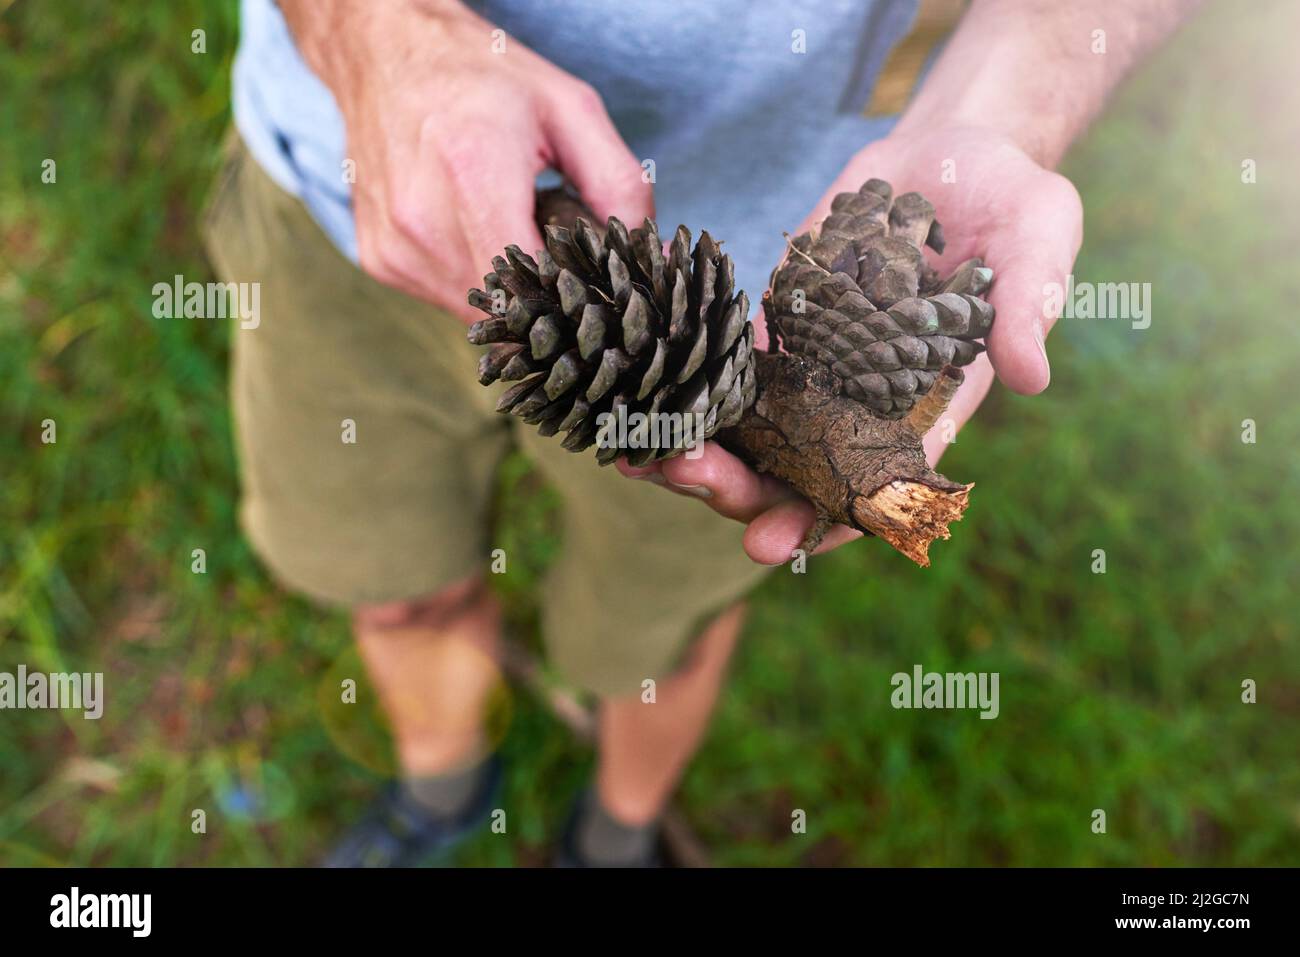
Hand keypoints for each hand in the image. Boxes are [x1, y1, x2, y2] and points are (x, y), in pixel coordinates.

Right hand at [281, 0, 651, 320]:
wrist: (384, 52)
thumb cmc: (482, 76)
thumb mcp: (571, 109)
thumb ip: (621, 186)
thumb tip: (656, 259)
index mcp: (473, 170)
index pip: (534, 282)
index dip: (574, 295)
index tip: (595, 281)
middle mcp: (423, 217)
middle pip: (510, 304)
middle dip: (545, 291)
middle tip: (555, 244)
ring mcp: (396, 244)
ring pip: (476, 311)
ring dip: (508, 287)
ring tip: (510, 225)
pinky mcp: (380, 259)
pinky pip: (445, 296)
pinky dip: (472, 276)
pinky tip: (474, 228)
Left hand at [619, 126, 1082, 563]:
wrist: (951, 151)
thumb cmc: (1012, 198)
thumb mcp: (1041, 234)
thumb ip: (1030, 303)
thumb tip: (1031, 378)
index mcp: (929, 403)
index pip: (878, 481)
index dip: (829, 520)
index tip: (777, 543)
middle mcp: (866, 398)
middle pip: (800, 468)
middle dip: (743, 487)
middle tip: (692, 479)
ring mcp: (818, 363)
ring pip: (755, 429)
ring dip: (704, 446)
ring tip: (647, 451)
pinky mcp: (781, 322)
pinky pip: (731, 364)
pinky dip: (690, 382)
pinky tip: (637, 391)